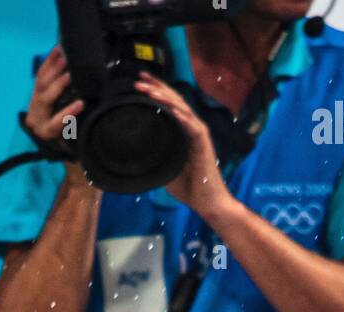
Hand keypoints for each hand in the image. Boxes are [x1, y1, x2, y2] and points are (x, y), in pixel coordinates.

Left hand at [26, 45, 83, 147]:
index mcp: (47, 131)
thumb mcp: (67, 141)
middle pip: (46, 99)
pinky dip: (50, 60)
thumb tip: (95, 128)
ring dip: (54, 69)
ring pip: (41, 83)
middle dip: (58, 85)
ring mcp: (35, 100)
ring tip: (66, 57)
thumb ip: (76, 132)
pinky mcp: (36, 89)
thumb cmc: (59, 137)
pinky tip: (59, 48)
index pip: (55, 123)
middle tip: (71, 74)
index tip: (81, 104)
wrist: (40, 132)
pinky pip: (41, 72)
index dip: (67, 114)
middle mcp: (38, 116)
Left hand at [134, 72, 233, 222]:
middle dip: (157, 87)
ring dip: (164, 96)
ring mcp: (198, 132)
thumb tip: (135, 153)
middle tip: (139, 77)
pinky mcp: (203, 142)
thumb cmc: (189, 188)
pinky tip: (169, 106)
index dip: (156, 92)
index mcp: (183, 131)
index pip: (169, 106)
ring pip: (181, 108)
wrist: (208, 202)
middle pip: (174, 100)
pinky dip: (180, 114)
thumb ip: (155, 156)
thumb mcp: (165, 169)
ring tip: (147, 88)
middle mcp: (192, 126)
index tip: (139, 82)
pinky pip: (191, 124)